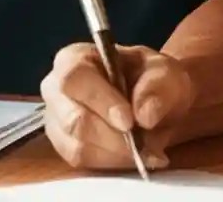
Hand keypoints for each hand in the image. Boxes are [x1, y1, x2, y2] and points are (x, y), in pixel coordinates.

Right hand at [41, 43, 195, 170]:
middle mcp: (56, 90)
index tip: (128, 121)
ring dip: (119, 153)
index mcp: (74, 59)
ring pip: (79, 147)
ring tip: (150, 150)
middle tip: (148, 143)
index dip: (100, 101)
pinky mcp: (66, 148)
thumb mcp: (165, 73)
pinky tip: (139, 157)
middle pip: (74, 120)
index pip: (75, 79)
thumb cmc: (154, 81)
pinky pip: (86, 163)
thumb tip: (145, 113)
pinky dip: (116, 163)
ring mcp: (57, 122)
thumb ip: (158, 86)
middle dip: (114, 136)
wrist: (157, 106)